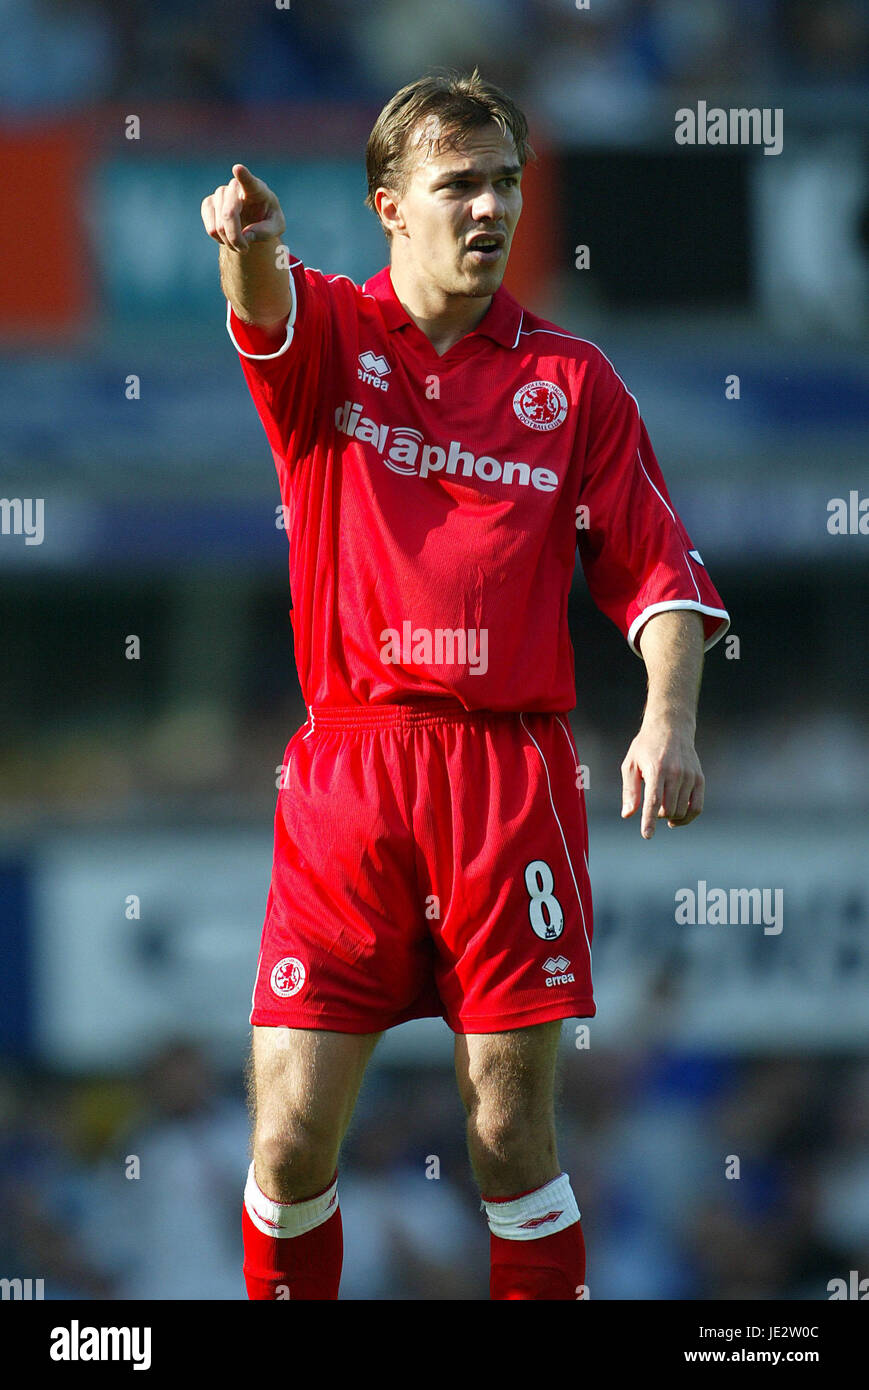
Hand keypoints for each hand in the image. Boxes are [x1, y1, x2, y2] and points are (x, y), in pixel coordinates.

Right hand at [201, 163, 285, 253]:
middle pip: (228, 214)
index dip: (243, 176)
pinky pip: (211, 229)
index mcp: (256, 188)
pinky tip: (228, 236)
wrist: (253, 218)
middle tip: (245, 249)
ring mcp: (220, 193)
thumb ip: (266, 231)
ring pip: (218, 226)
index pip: (249, 181)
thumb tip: (246, 235)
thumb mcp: (277, 227)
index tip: (238, 169)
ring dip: (230, 242)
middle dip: (235, 238)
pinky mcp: (208, 204)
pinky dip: (220, 239)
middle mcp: (235, 186)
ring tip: (240, 242)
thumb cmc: (268, 219)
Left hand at [620, 716, 704, 837]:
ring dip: (670, 816)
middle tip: (651, 808)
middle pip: (668, 809)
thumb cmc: (646, 747)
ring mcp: (690, 776)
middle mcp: (676, 773)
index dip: (649, 820)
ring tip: (662, 809)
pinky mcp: (699, 779)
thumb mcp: (630, 764)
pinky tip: (677, 818)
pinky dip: (687, 817)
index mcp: (656, 769)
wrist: (671, 728)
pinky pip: (697, 807)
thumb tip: (628, 815)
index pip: (653, 801)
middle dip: (657, 815)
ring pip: (681, 811)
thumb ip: (630, 791)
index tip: (647, 835)